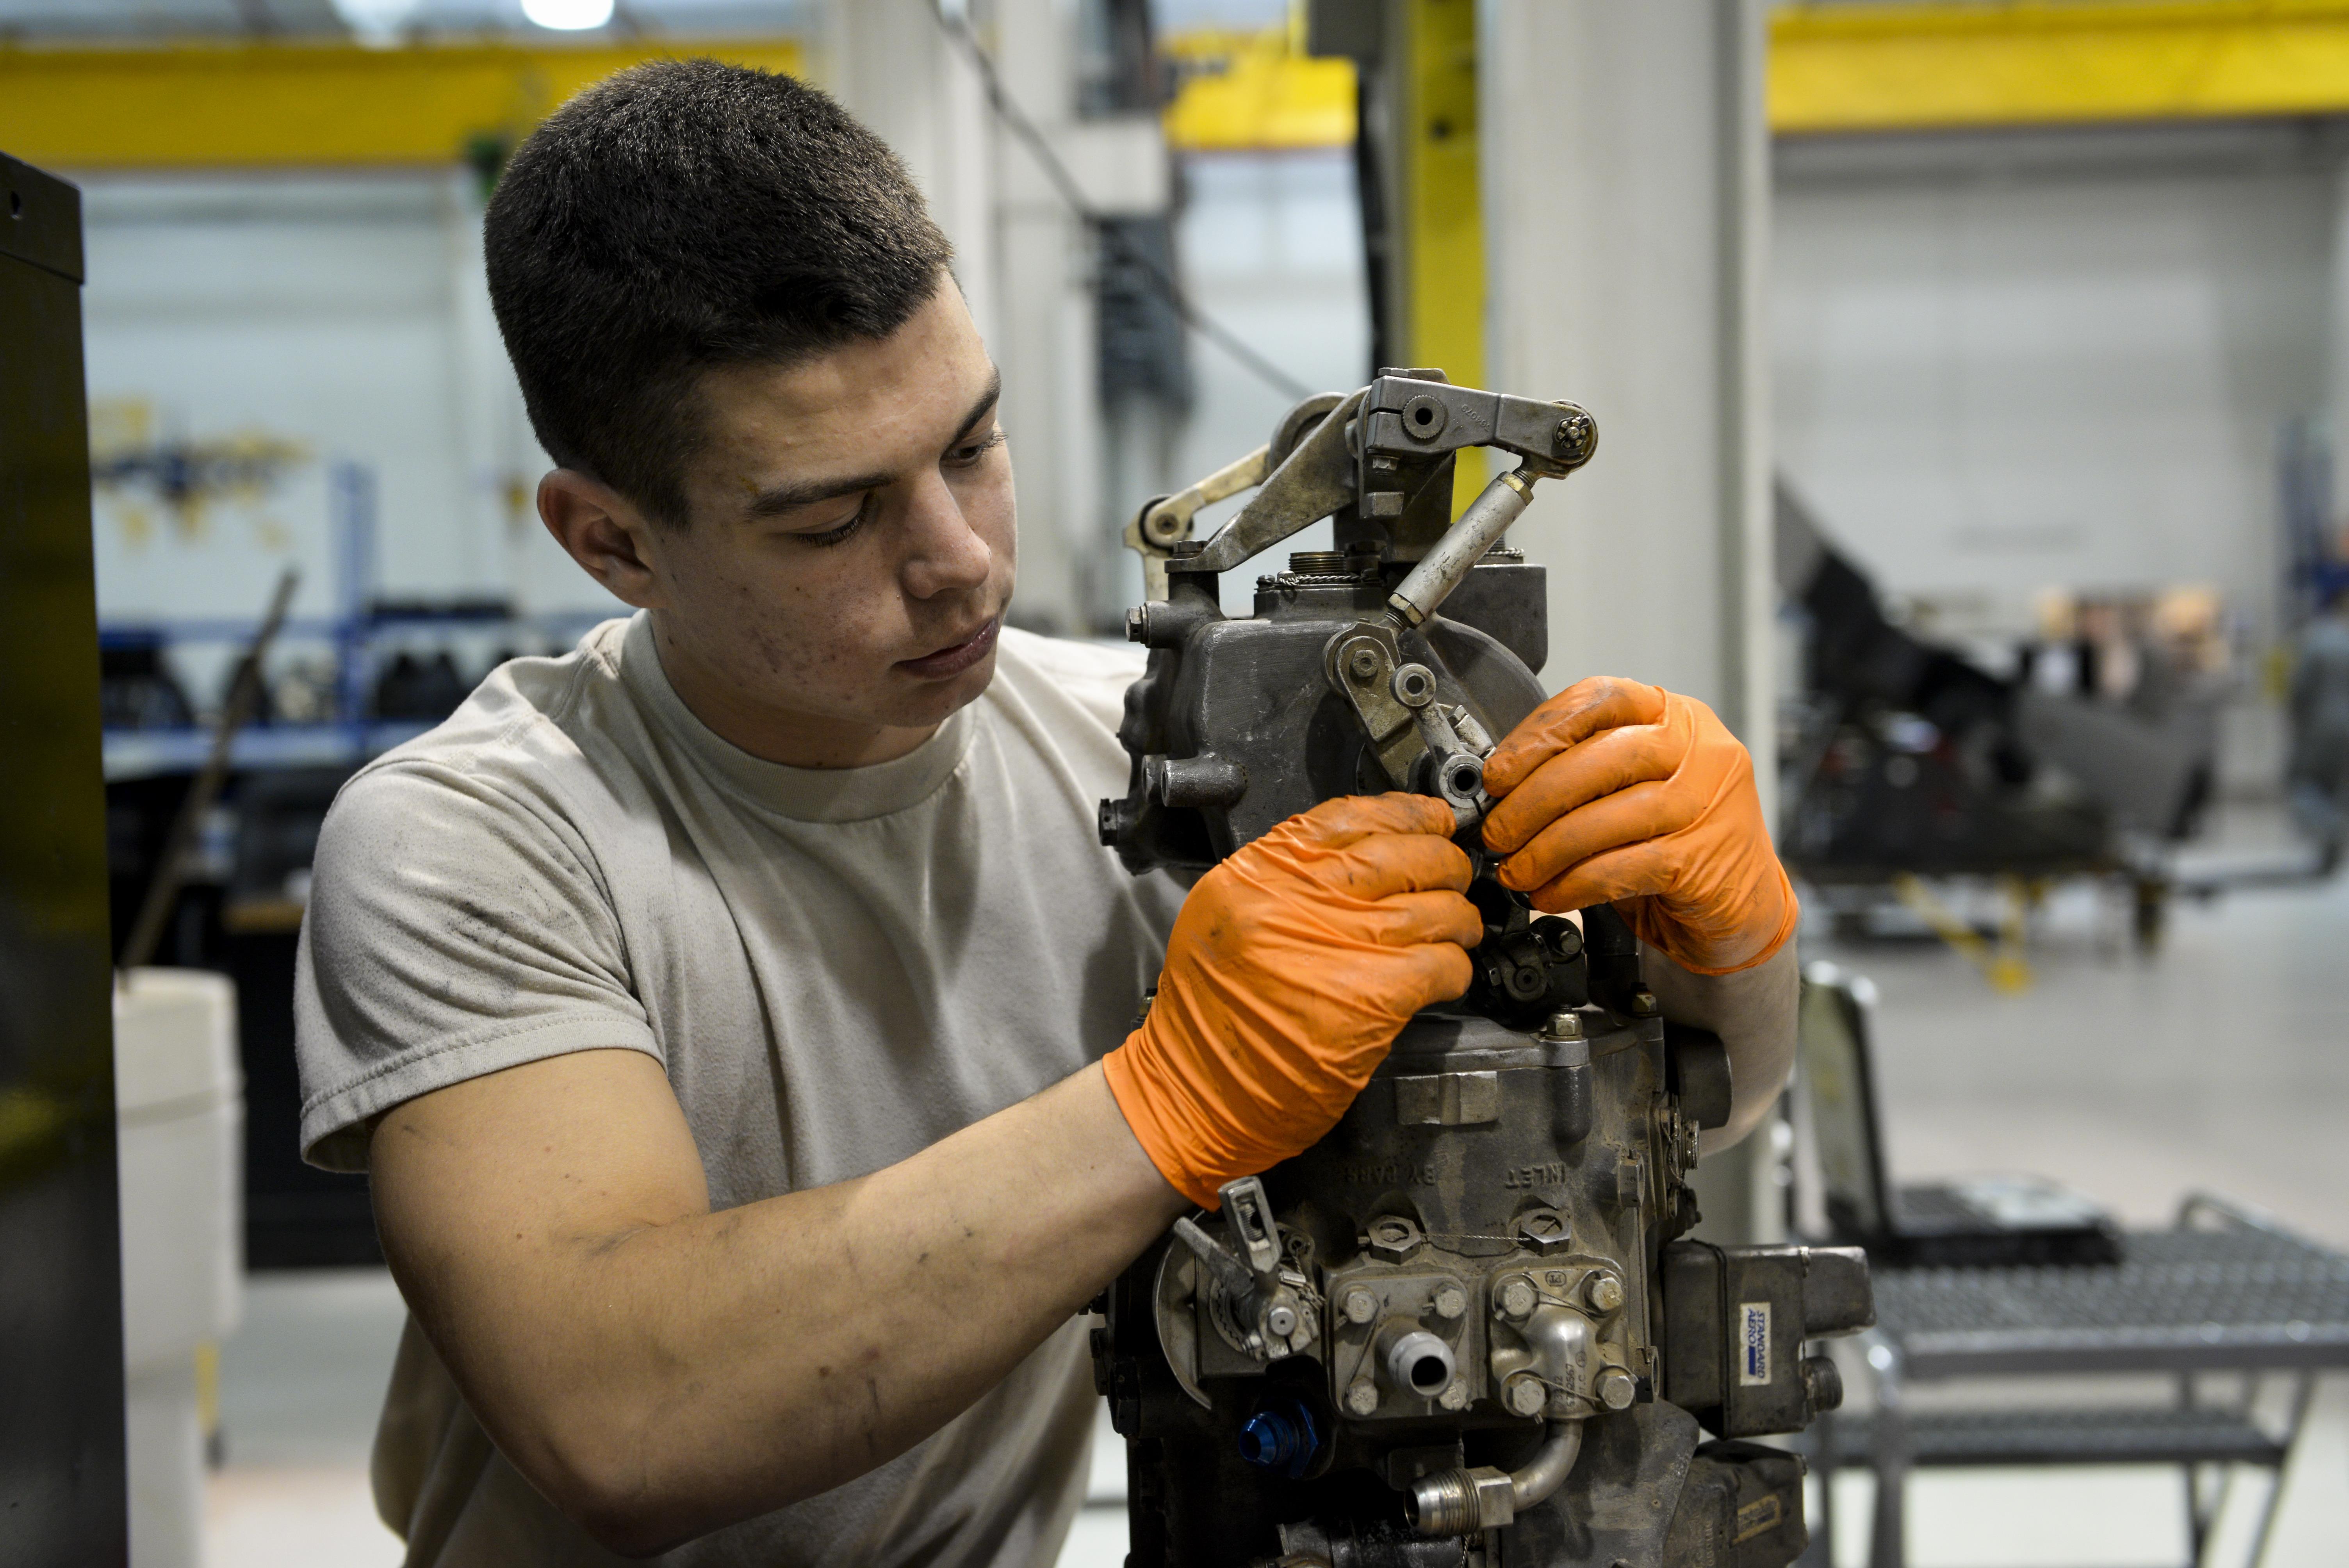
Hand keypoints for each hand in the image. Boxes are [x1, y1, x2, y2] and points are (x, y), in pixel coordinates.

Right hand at [1103, 794, 1480, 1207]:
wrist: (1193, 1096)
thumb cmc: (1212, 1022)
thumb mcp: (1228, 924)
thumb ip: (1289, 883)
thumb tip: (1370, 854)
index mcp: (1252, 876)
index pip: (1344, 818)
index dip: (1402, 814)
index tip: (1430, 819)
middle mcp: (1287, 901)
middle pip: (1395, 854)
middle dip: (1441, 860)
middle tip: (1454, 873)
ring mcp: (1329, 946)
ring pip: (1428, 906)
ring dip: (1457, 916)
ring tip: (1459, 927)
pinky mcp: (1367, 998)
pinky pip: (1437, 963)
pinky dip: (1455, 966)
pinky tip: (1448, 974)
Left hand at [1479, 677, 1795, 975]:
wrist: (1741, 904)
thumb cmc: (1676, 839)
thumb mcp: (1631, 788)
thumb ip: (1583, 772)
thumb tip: (1501, 788)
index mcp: (1676, 716)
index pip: (1599, 699)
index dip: (1539, 733)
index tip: (1498, 773)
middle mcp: (1699, 750)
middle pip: (1598, 759)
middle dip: (1532, 799)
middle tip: (1496, 832)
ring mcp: (1706, 804)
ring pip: (1605, 817)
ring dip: (1545, 849)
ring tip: (1515, 871)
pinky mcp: (1702, 859)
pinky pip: (1620, 867)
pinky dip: (1574, 884)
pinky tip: (1551, 895)